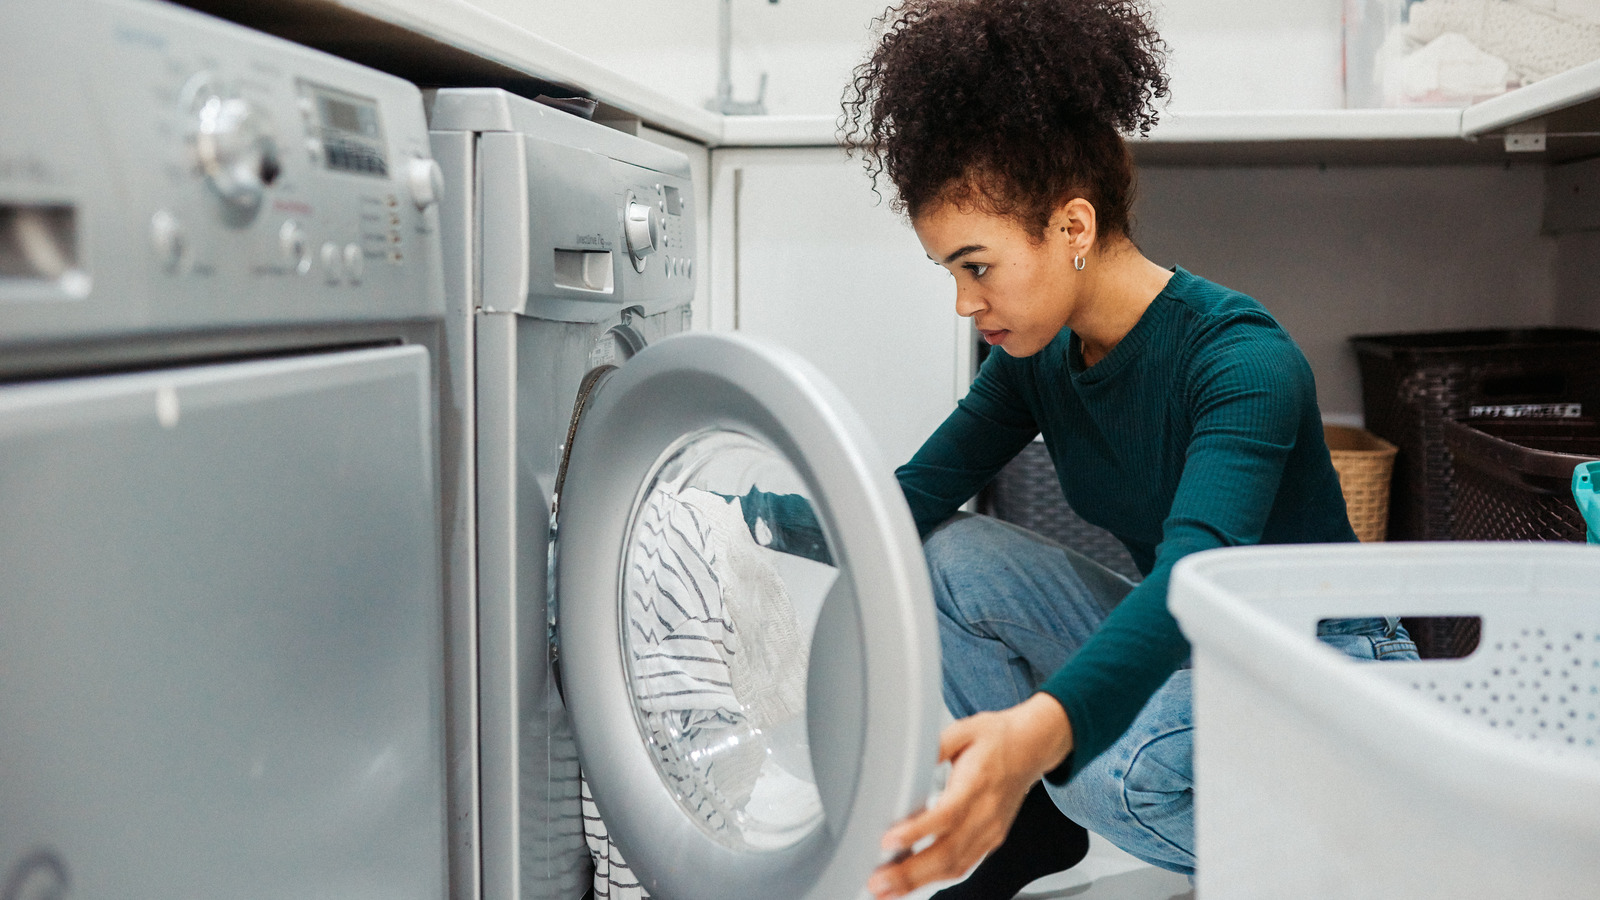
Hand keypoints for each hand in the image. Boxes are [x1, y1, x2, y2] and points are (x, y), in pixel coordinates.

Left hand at [866, 694, 1073, 899]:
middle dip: (910, 872)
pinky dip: (936, 879)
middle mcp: (986, 813)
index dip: (917, 831)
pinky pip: (963, 866)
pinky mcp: (991, 840)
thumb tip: (906, 760)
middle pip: (948, 851)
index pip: (947, 814)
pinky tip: (913, 885)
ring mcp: (991, 831)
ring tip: (887, 891)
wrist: (1033, 746)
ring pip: (955, 866)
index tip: (889, 840)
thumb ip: (935, 746)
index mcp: (977, 783)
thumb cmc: (998, 738)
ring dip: (919, 883)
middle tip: (878, 881)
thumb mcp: (964, 729)